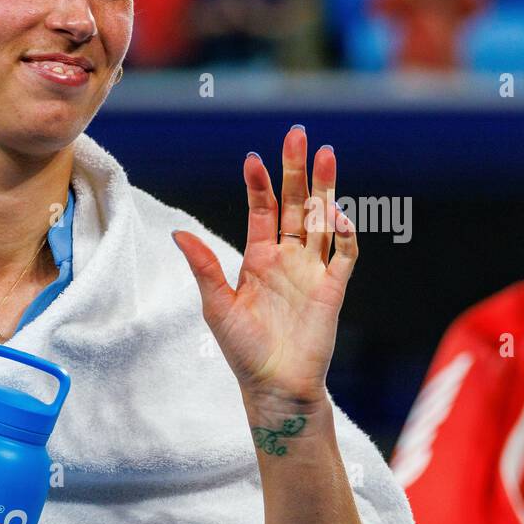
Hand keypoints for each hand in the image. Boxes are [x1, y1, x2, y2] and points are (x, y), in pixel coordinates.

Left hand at [172, 125, 358, 406]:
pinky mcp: (333, 289)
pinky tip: (338, 213)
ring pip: (323, 219)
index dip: (260, 184)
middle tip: (298, 135)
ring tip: (326, 154)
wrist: (275, 388)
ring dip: (325, 188)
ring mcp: (313, 271)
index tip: (254, 159)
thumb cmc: (244, 352)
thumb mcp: (217, 306)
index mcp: (260, 259)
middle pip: (296, 204)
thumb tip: (178, 233)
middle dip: (297, 170)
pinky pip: (343, 255)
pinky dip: (344, 234)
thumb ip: (204, 267)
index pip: (263, 210)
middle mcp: (289, 259)